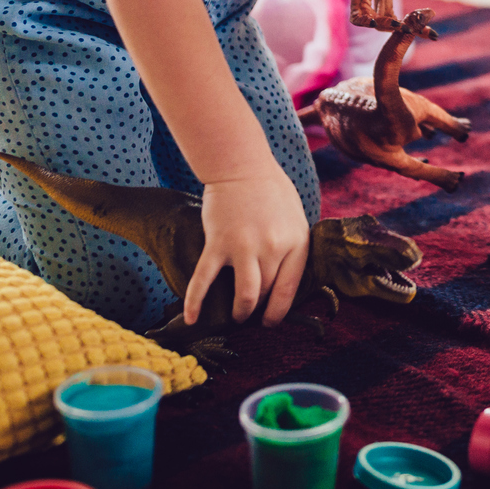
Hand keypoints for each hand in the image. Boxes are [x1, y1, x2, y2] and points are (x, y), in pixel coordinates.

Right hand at [191, 169, 309, 326]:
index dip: (278, 311)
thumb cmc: (270, 191)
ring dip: (239, 311)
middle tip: (250, 314)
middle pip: (265, 292)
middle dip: (257, 308)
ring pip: (244, 295)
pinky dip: (196, 302)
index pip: (289, 289)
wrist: (241, 167)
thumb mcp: (296, 218)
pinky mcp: (217, 244)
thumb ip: (294, 246)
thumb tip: (289, 277)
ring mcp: (244, 247)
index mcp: (296, 242)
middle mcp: (272, 248)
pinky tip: (193, 318)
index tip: (270, 321)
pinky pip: (205, 280)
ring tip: (235, 316)